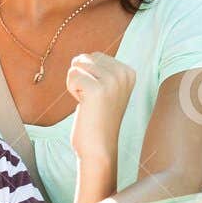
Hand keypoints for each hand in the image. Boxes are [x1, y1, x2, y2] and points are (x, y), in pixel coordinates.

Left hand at [66, 52, 135, 174]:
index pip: (96, 56)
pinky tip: (84, 105)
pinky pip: (72, 76)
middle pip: (86, 58)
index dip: (91, 75)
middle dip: (82, 77)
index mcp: (129, 72)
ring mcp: (112, 81)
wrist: (99, 147)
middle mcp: (124, 74)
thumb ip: (101, 70)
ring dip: (76, 84)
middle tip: (92, 100)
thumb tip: (79, 56)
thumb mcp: (108, 89)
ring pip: (77, 65)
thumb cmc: (98, 118)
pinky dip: (72, 90)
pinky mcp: (97, 90)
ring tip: (88, 102)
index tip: (100, 96)